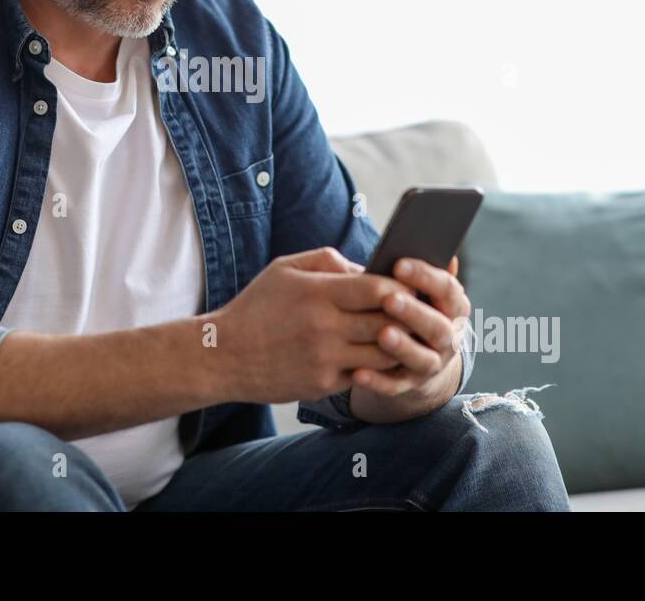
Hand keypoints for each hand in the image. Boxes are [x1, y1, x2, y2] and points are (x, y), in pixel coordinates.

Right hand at [211, 246, 416, 404]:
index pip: (377, 288)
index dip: (400, 286)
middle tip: (421, 311)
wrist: (223, 355)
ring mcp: (325, 359)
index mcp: (317, 293)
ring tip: (407, 333)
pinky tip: (383, 355)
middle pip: (387, 322)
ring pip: (384, 353)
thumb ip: (327, 261)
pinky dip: (377, 365)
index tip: (409, 284)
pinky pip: (364, 374)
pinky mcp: (323, 384)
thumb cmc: (256, 306)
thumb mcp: (285, 269)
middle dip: (407, 316)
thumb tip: (367, 267)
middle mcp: (324, 327)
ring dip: (399, 344)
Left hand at [349, 256, 471, 418]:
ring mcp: (431, 364)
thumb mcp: (419, 289)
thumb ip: (422, 271)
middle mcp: (448, 338)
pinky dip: (377, 381)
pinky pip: (394, 386)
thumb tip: (437, 245)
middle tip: (389, 299)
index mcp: (453, 308)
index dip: (426, 277)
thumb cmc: (410, 307)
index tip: (399, 263)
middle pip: (437, 327)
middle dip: (414, 312)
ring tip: (381, 333)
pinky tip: (357, 372)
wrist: (413, 357)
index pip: (448, 290)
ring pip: (421, 359)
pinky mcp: (409, 385)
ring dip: (402, 347)